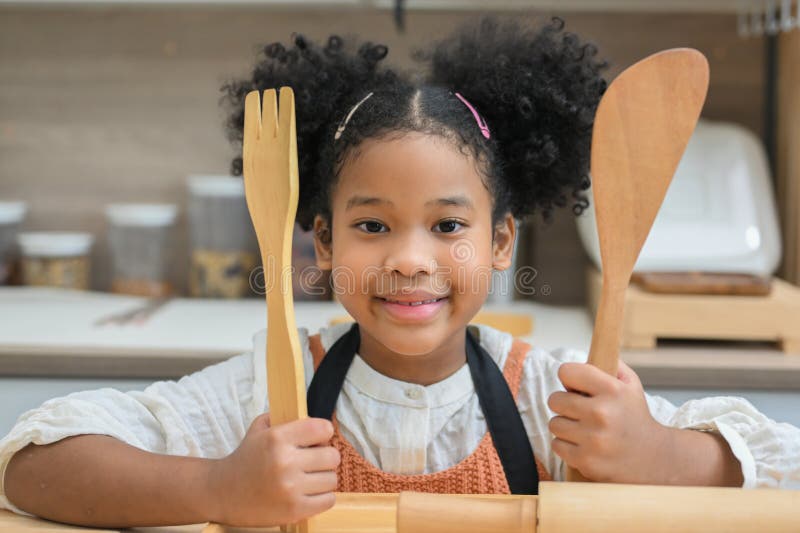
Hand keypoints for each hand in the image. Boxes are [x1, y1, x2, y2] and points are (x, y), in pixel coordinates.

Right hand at [208, 414, 339, 526]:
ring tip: (307, 479)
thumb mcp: (259, 429)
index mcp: (277, 438)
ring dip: (322, 479)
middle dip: (324, 457)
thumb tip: (314, 419)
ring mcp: (290, 488)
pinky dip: (322, 497)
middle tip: (312, 461)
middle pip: (332, 456)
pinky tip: (308, 493)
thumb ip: (286, 419)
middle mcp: (285, 462)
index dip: (323, 433)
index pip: (323, 429)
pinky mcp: (294, 510)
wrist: (222, 493)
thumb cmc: (245, 458)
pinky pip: (328, 500)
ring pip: (332, 479)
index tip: (317, 439)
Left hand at [547, 360, 671, 483]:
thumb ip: (609, 364)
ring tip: (584, 428)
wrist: (654, 459)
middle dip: (565, 404)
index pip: (566, 371)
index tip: (576, 386)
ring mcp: (593, 439)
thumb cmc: (635, 418)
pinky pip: (557, 445)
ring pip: (554, 424)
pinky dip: (567, 445)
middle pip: (554, 399)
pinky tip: (584, 444)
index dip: (569, 378)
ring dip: (565, 426)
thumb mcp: (630, 384)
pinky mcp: (586, 461)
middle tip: (580, 410)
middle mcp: (602, 413)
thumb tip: (587, 352)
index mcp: (612, 390)